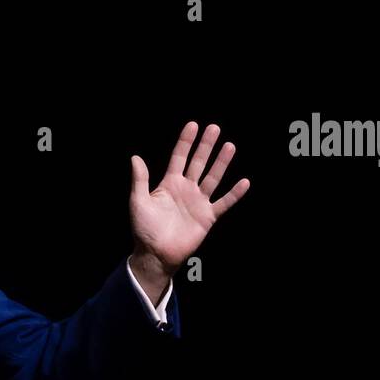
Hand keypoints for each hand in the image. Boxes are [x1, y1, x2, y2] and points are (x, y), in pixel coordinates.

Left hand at [129, 121, 249, 281]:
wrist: (156, 254)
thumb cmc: (144, 229)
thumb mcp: (138, 201)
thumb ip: (139, 180)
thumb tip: (135, 157)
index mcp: (169, 184)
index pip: (179, 157)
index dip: (186, 142)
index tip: (193, 125)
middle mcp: (186, 189)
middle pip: (198, 163)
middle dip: (206, 146)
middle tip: (215, 128)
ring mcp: (198, 202)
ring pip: (213, 178)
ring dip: (221, 163)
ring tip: (230, 146)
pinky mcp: (207, 217)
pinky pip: (224, 203)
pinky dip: (234, 194)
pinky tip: (244, 182)